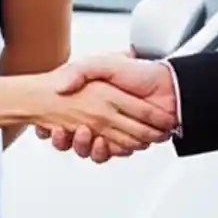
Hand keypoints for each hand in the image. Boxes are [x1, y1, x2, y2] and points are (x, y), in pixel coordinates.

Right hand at [37, 55, 176, 162]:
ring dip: (82, 144)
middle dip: (64, 137)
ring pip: (88, 147)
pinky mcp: (124, 142)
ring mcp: (112, 130)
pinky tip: (100, 142)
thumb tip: (61, 86)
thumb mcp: (104, 63)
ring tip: (83, 133)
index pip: (67, 114)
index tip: (49, 122)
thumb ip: (81, 71)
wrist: (169, 86)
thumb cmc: (141, 72)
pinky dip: (102, 151)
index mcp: (95, 97)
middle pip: (74, 134)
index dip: (55, 122)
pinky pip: (107, 153)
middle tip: (62, 130)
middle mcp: (101, 115)